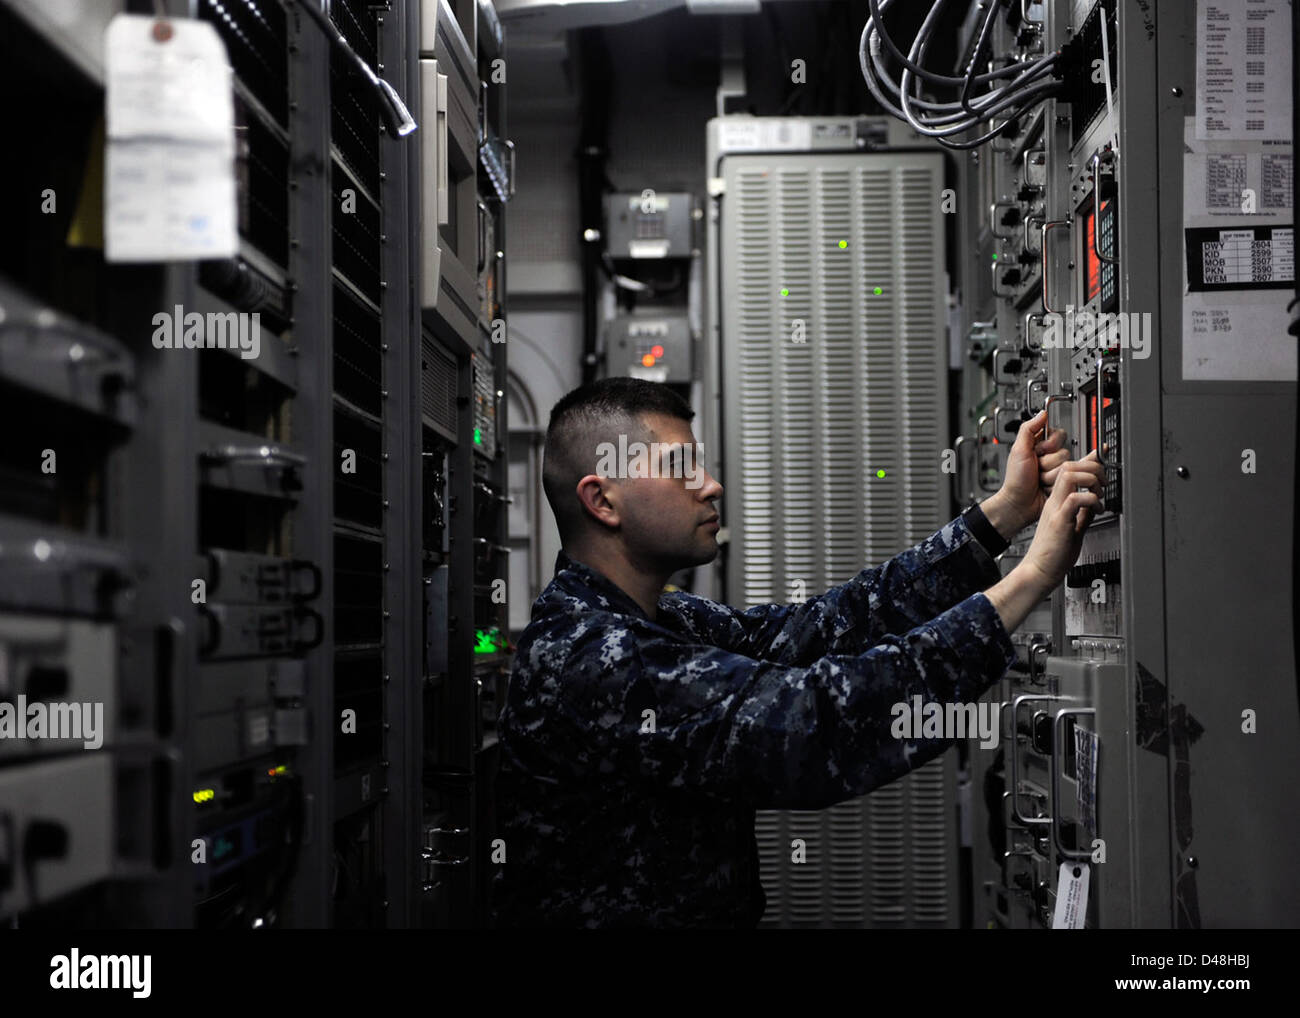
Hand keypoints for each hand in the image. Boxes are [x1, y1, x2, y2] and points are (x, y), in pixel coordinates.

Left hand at [993, 410, 1070, 531]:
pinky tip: (1046, 486)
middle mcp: (1050, 457)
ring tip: (1039, 480)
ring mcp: (1057, 471)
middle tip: (1036, 469)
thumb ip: (1028, 429)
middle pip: (1064, 452)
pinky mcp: (1063, 483)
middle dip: (1048, 463)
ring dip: (1051, 475)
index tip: (1039, 451)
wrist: (1018, 504)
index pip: (1059, 435)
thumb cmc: (1015, 480)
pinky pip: (1070, 480)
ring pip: (1067, 467)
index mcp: (1040, 445)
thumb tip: (1042, 413)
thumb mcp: (1018, 450)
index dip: (1050, 444)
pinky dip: (1056, 484)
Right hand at [1021, 452, 1104, 590]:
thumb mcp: (1074, 528)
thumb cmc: (1053, 553)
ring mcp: (1056, 509)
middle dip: (1093, 468)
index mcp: (1057, 502)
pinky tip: (1096, 510)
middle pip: (1069, 466)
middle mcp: (1055, 501)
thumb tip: (1094, 505)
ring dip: (1090, 479)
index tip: (1103, 457)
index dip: (1089, 461)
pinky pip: (1075, 499)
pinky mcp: (1060, 521)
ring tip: (1099, 494)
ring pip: (1069, 475)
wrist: (1039, 571)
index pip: (1070, 470)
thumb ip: (1083, 514)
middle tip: (1103, 483)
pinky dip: (1091, 499)